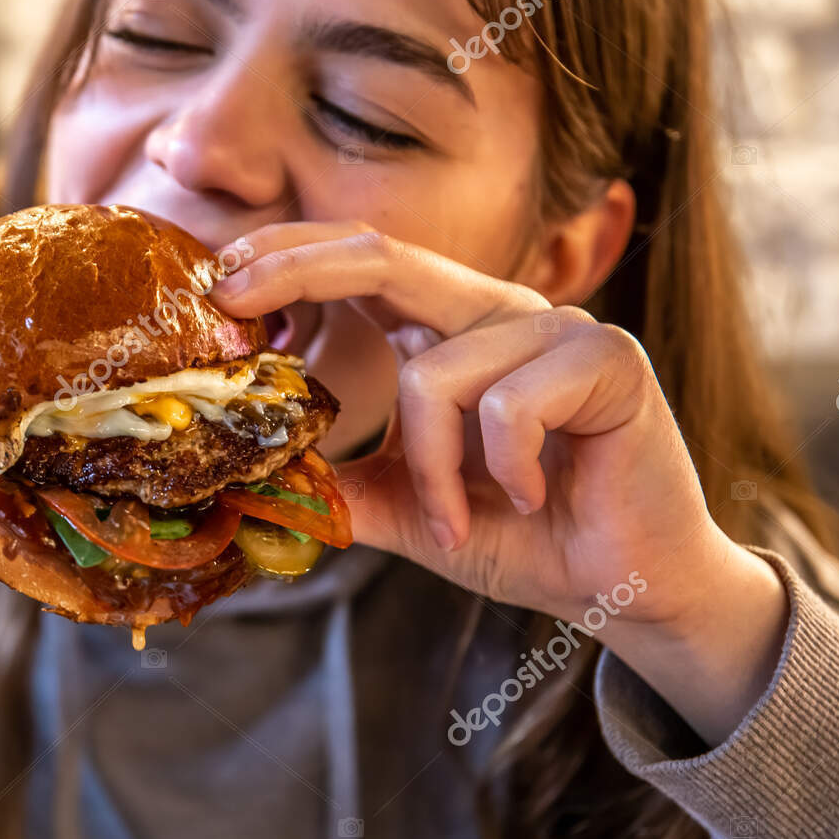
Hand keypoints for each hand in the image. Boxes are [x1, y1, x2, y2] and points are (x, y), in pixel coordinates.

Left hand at [212, 223, 786, 743]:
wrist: (623, 586)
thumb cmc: (521, 536)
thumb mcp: (408, 509)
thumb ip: (342, 485)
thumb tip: (254, 478)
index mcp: (448, 330)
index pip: (357, 265)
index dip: (284, 261)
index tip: (215, 289)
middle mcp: (496, 312)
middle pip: (382, 253)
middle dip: (294, 270)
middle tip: (231, 304)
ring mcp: (555, 327)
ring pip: (435, 373)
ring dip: (428, 469)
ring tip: (455, 523)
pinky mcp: (608, 358)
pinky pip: (507, 405)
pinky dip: (498, 469)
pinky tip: (529, 496)